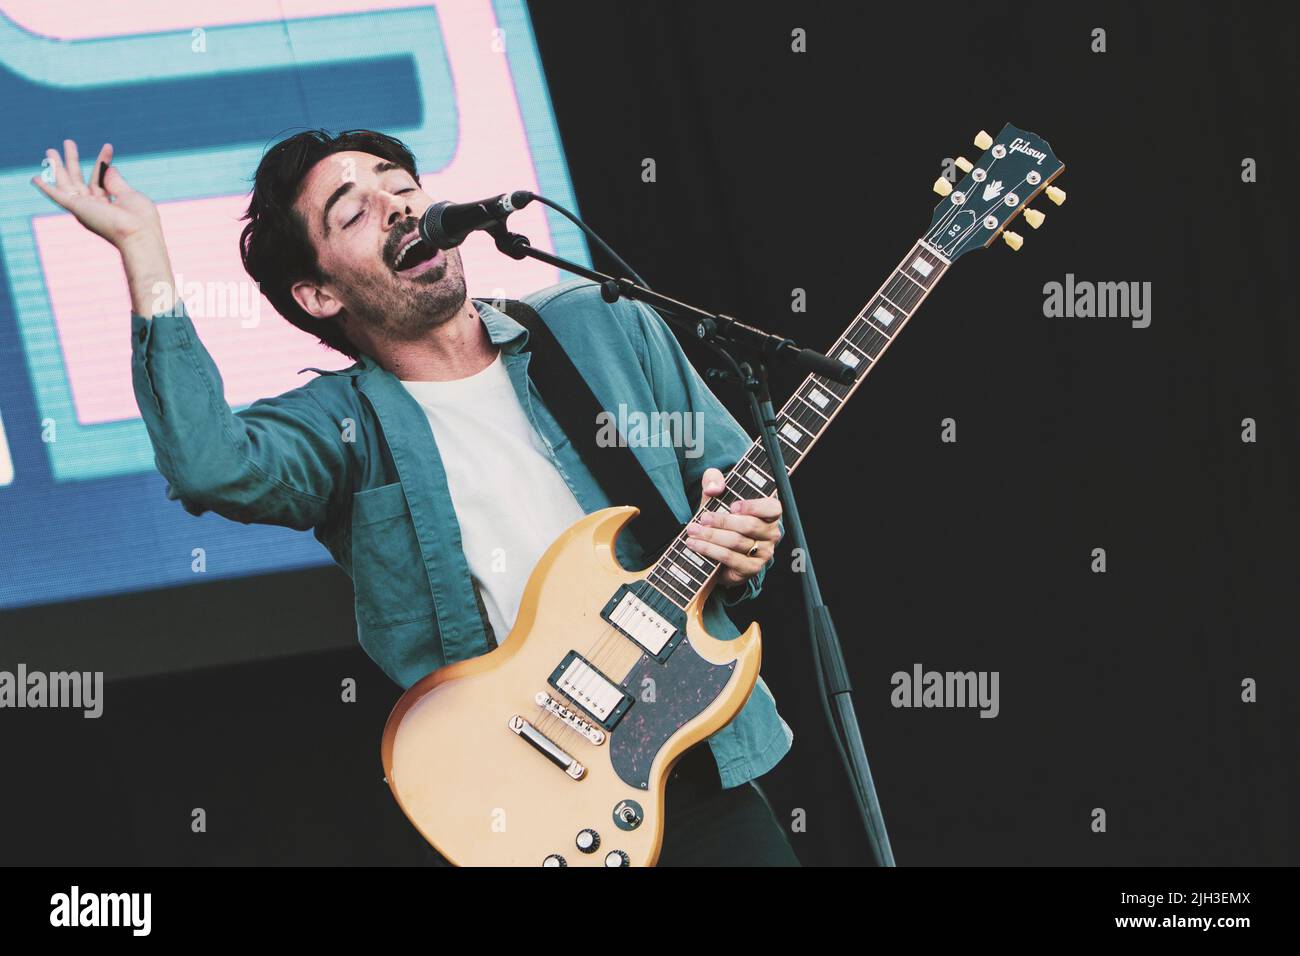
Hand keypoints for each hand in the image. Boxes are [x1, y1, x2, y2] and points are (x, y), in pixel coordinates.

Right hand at [30, 140, 160, 249]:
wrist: (138, 234)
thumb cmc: (140, 220)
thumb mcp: (130, 195)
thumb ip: (116, 182)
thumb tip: (110, 168)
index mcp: (107, 205)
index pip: (101, 178)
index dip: (103, 161)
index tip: (108, 147)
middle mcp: (93, 207)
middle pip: (79, 180)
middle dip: (72, 161)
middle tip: (68, 143)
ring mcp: (85, 208)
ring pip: (67, 184)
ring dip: (58, 167)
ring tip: (51, 150)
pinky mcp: (77, 208)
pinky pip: (57, 197)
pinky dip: (45, 188)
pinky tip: (35, 179)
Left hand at [684, 466, 782, 588]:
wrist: (718, 549)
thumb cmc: (722, 517)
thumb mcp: (717, 494)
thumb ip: (714, 480)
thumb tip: (714, 488)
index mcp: (770, 514)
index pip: (773, 508)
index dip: (754, 507)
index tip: (732, 506)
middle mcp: (771, 534)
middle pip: (749, 526)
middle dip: (722, 521)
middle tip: (703, 518)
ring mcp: (763, 553)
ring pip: (736, 542)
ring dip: (711, 536)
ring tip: (693, 531)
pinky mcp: (751, 569)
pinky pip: (730, 558)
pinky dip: (710, 550)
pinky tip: (695, 545)